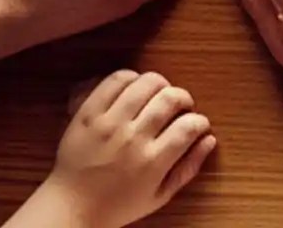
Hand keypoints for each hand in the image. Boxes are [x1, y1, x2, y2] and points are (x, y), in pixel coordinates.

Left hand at [12, 71, 216, 227]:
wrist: (73, 204)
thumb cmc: (118, 204)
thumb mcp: (160, 196)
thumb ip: (188, 168)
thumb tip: (209, 140)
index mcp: (153, 161)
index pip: (188, 126)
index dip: (200, 121)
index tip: (198, 123)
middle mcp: (132, 138)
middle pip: (169, 99)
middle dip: (183, 97)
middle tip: (181, 105)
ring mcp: (109, 123)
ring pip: (144, 84)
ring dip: (160, 84)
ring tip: (159, 93)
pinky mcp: (88, 112)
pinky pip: (113, 81)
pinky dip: (130, 77)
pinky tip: (135, 86)